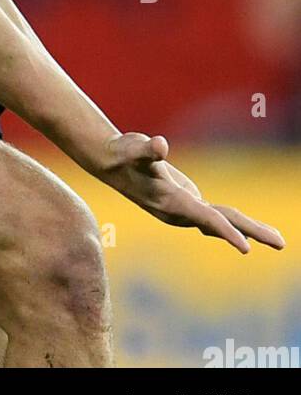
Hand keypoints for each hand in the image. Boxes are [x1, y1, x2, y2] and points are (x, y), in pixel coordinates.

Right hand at [97, 131, 284, 253]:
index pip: (205, 219)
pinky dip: (235, 224)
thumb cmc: (123, 153)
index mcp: (172, 202)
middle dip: (252, 233)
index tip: (247, 249)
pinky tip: (249, 232)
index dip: (226, 232)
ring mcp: (185, 211)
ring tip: (278, 240)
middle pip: (223, 224)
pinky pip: (216, 218)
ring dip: (250, 230)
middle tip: (283, 244)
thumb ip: (147, 149)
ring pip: (223, 222)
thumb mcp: (134, 147)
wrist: (111, 164)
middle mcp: (181, 212)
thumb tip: (159, 145)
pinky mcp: (187, 204)